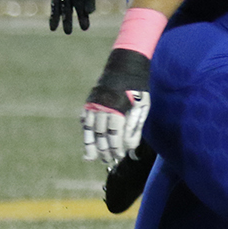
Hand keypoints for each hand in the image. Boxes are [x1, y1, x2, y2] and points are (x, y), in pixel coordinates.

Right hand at [26, 0, 129, 33]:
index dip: (88, 2)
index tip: (90, 12)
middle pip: (77, 2)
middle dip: (80, 15)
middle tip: (84, 28)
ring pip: (65, 6)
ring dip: (66, 19)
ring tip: (68, 32)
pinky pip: (54, 5)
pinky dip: (53, 16)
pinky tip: (53, 28)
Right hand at [82, 49, 150, 166]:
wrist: (124, 67)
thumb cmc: (137, 89)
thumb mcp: (142, 107)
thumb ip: (135, 127)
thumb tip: (130, 148)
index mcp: (117, 107)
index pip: (114, 132)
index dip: (116, 146)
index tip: (119, 156)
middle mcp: (102, 106)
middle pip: (100, 133)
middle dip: (104, 149)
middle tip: (108, 161)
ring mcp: (93, 104)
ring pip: (89, 129)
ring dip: (91, 144)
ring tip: (91, 158)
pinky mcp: (89, 102)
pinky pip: (85, 120)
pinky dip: (86, 132)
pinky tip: (88, 142)